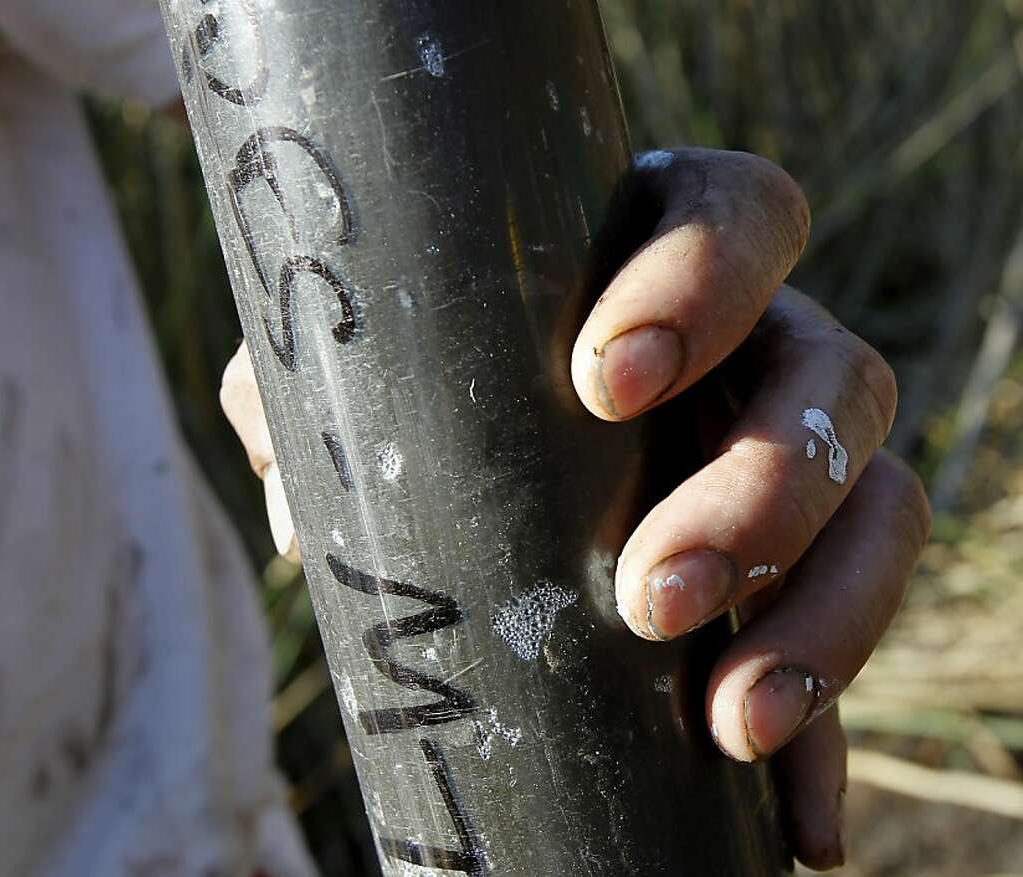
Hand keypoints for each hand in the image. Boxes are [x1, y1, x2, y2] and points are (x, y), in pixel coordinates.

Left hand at [221, 148, 930, 870]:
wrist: (481, 472)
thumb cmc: (426, 388)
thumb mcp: (374, 373)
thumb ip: (321, 400)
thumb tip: (303, 503)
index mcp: (662, 263)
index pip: (739, 212)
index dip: (705, 277)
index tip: (605, 381)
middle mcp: (759, 352)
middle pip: (836, 378)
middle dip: (761, 488)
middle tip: (648, 594)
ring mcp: (798, 462)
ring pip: (879, 505)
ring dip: (822, 618)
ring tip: (726, 721)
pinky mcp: (803, 573)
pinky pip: (851, 633)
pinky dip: (833, 729)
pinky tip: (800, 821)